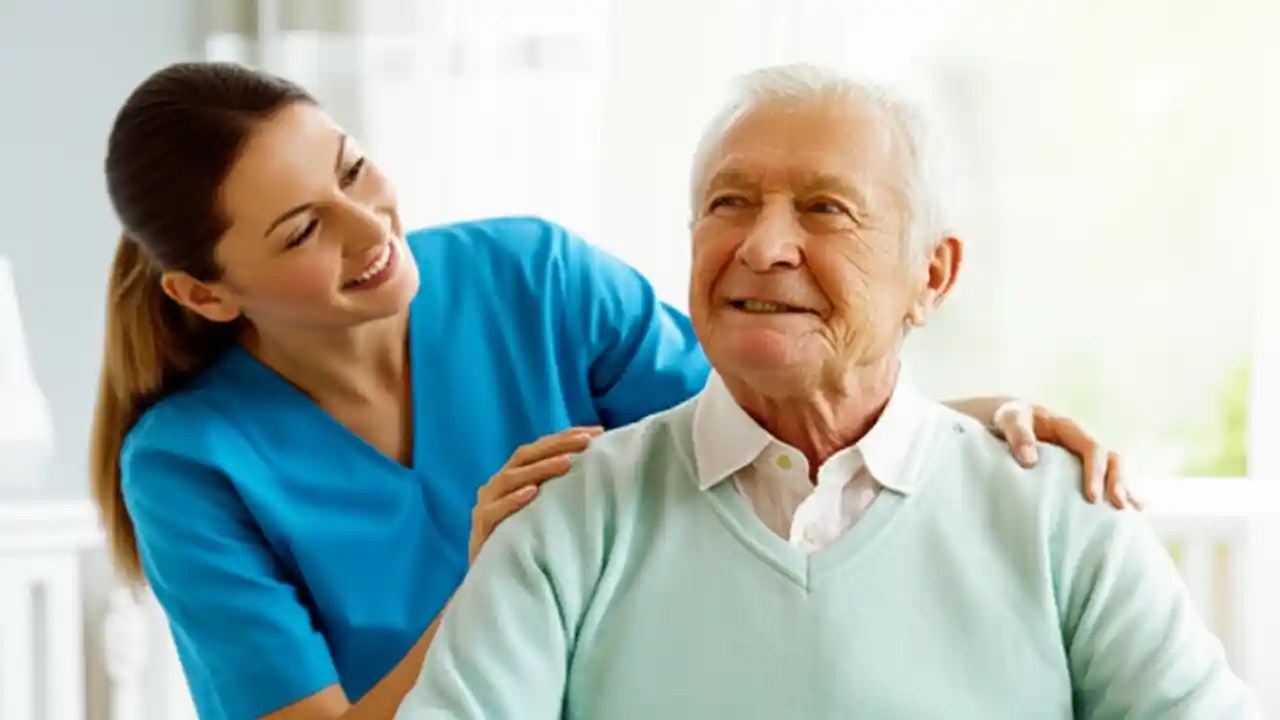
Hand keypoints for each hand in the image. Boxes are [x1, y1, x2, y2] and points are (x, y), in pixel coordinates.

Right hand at [469, 426, 602, 562]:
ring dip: (539, 468)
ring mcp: (486, 505)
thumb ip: (558, 491)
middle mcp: (497, 485)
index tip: (597, 432)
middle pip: (525, 456)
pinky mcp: (480, 529)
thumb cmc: (524, 543)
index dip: (566, 437)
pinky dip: (513, 500)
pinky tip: (532, 492)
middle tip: (587, 441)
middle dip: (557, 446)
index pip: (539, 449)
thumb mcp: (542, 512)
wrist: (493, 583)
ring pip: (510, 479)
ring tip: (566, 463)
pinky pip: (495, 511)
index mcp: (513, 477)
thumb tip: (599, 472)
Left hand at [989, 399, 1139, 509]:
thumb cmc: (1009, 419)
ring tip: (1129, 513)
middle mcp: (1081, 441)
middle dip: (1116, 482)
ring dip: (1123, 488)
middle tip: (1118, 506)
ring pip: (1113, 469)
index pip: (1091, 448)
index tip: (1091, 497)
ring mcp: (1083, 454)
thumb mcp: (1009, 419)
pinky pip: (1105, 478)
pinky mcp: (1080, 467)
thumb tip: (1030, 461)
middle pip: (1110, 459)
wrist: (1008, 418)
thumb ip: (1018, 435)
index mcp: (1068, 428)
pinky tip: (1131, 513)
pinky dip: (1119, 492)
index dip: (1095, 472)